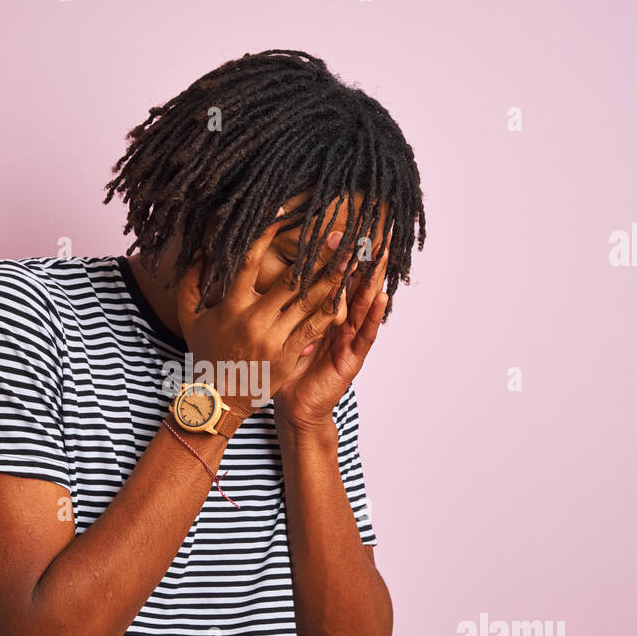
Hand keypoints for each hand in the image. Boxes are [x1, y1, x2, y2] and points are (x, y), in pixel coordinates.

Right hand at [175, 209, 347, 420]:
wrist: (218, 398)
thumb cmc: (206, 353)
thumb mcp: (189, 317)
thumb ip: (191, 282)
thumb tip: (201, 251)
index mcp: (231, 306)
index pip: (249, 262)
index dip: (265, 235)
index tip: (282, 213)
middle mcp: (254, 320)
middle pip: (291, 279)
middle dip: (317, 255)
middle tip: (338, 233)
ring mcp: (274, 338)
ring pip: (308, 302)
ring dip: (332, 277)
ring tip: (352, 257)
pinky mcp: (288, 354)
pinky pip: (313, 328)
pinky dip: (330, 309)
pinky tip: (346, 293)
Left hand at [273, 245, 389, 433]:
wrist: (292, 408)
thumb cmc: (282, 371)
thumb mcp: (276, 333)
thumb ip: (273, 307)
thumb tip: (255, 277)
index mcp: (316, 314)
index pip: (326, 278)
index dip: (331, 255)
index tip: (336, 227)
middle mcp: (336, 322)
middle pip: (348, 285)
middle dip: (356, 259)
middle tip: (366, 229)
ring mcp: (347, 339)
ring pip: (362, 304)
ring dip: (372, 279)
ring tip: (381, 255)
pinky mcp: (352, 358)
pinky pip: (365, 334)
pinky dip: (374, 316)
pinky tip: (381, 297)